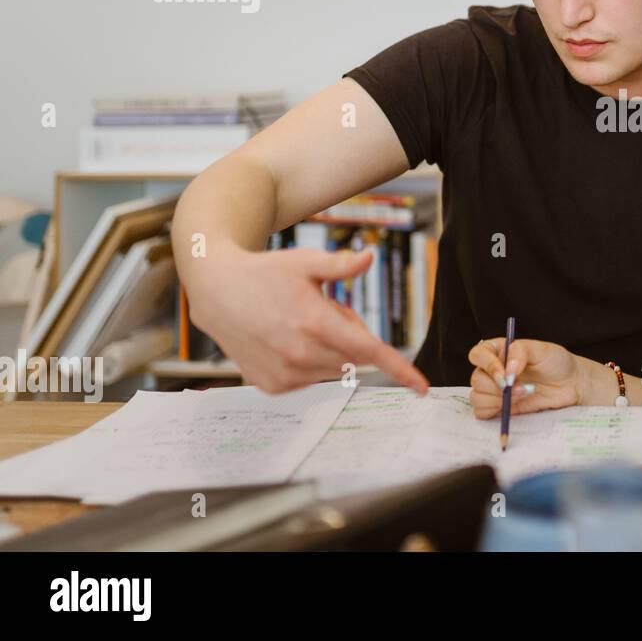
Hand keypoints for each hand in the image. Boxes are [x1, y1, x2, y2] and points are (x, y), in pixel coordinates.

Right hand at [183, 246, 429, 395]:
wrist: (216, 292)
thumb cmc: (266, 273)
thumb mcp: (305, 262)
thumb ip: (341, 265)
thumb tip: (368, 258)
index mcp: (314, 323)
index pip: (368, 352)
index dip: (399, 369)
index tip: (421, 387)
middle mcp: (300, 354)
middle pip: (355, 357)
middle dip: (351, 335)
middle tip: (327, 310)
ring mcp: (285, 374)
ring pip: (335, 370)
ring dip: (332, 351)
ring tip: (302, 323)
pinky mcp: (272, 386)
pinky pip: (311, 379)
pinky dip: (311, 362)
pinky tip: (287, 340)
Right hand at [466, 337, 584, 418]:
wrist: (571, 385)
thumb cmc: (557, 363)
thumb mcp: (543, 349)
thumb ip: (522, 352)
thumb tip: (508, 370)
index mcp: (500, 351)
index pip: (478, 355)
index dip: (487, 365)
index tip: (505, 375)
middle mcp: (494, 370)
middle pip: (477, 379)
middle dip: (498, 387)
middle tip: (522, 388)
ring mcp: (496, 390)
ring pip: (477, 397)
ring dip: (497, 400)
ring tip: (523, 395)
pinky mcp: (500, 408)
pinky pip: (482, 413)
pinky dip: (493, 412)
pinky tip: (512, 407)